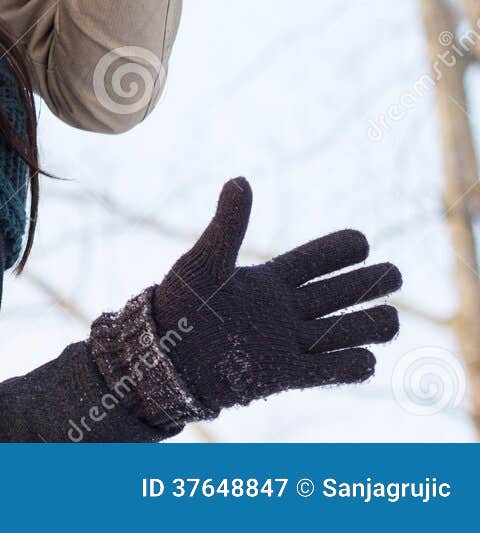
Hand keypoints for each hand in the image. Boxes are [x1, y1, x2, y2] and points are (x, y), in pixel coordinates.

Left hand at [152, 177, 400, 414]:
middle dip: (366, 284)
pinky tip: (366, 359)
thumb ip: (228, 226)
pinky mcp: (282, 375)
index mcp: (266, 281)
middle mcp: (282, 311)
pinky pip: (325, 372)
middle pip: (336, 295)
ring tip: (392, 319)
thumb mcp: (204, 262)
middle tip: (394, 274)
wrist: (161, 358)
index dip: (338, 251)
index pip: (313, 262)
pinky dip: (348, 366)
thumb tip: (240, 180)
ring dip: (367, 326)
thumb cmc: (178, 306)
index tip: (362, 240)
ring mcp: (286, 343)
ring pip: (339, 332)